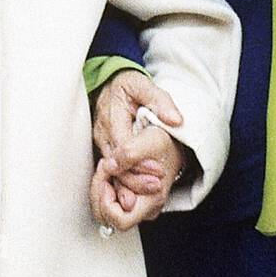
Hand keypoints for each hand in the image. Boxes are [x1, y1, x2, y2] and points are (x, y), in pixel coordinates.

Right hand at [91, 69, 183, 215]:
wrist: (109, 83)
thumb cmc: (128, 85)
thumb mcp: (144, 85)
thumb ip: (160, 101)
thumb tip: (175, 120)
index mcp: (112, 118)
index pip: (123, 146)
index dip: (140, 161)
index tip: (158, 170)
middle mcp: (102, 133)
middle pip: (116, 164)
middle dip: (135, 179)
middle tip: (157, 187)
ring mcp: (100, 142)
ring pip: (112, 169)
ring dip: (129, 183)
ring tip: (149, 193)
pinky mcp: (103, 147)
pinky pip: (112, 168)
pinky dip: (124, 180)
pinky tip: (138, 190)